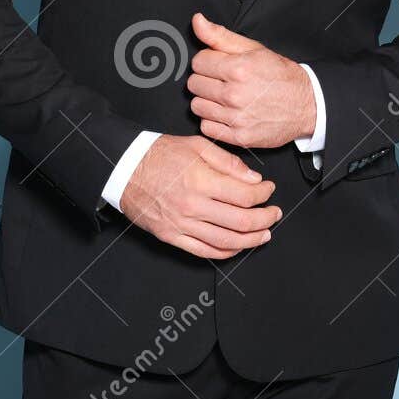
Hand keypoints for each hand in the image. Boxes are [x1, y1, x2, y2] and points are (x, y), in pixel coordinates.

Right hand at [118, 134, 281, 259]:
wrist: (124, 169)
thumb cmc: (158, 154)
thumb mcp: (196, 145)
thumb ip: (227, 162)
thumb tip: (253, 179)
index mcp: (200, 180)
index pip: (244, 195)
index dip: (264, 194)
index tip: (269, 189)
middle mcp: (192, 206)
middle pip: (241, 221)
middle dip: (265, 219)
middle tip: (274, 214)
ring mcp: (181, 225)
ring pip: (226, 241)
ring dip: (251, 240)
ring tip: (264, 234)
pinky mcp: (171, 236)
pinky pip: (204, 252)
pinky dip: (226, 252)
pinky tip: (238, 246)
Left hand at [187, 12, 316, 148]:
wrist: (306, 104)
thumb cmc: (281, 76)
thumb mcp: (254, 48)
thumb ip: (220, 36)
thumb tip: (197, 21)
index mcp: (238, 69)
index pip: (197, 62)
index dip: (208, 61)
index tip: (218, 64)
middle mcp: (235, 95)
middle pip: (194, 84)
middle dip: (206, 79)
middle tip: (223, 80)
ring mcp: (236, 118)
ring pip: (197, 106)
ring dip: (207, 100)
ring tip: (224, 97)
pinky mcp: (239, 137)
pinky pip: (206, 127)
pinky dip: (213, 120)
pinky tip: (227, 113)